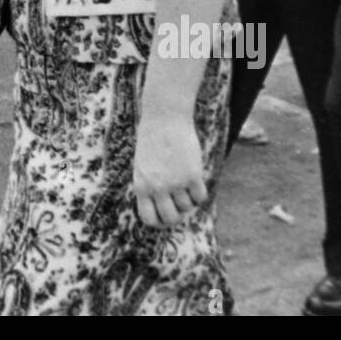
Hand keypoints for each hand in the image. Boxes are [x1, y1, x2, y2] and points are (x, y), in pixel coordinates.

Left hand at [132, 113, 207, 228]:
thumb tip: (164, 211)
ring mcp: (175, 182)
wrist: (165, 118)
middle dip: (177, 215)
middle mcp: (157, 187)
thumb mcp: (143, 165)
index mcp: (141, 185)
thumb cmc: (152, 140)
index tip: (165, 216)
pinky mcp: (192, 175)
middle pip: (170, 218)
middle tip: (180, 203)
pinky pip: (200, 197)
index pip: (148, 218)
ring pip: (187, 208)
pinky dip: (199, 192)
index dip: (158, 221)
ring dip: (188, 199)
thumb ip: (149, 187)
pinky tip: (195, 179)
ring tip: (185, 183)